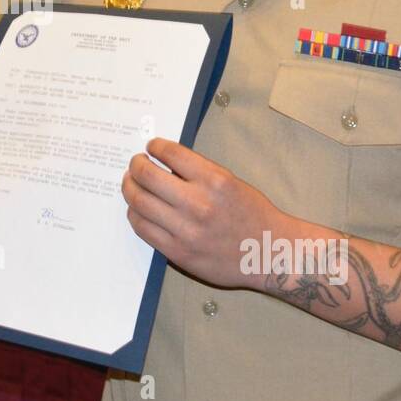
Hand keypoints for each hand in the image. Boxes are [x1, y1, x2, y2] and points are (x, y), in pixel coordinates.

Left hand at [121, 138, 285, 287]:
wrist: (270, 253)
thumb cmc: (252, 215)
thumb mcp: (231, 182)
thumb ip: (198, 172)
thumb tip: (163, 162)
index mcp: (214, 180)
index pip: (170, 153)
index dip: (155, 146)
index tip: (151, 146)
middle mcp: (198, 204)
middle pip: (147, 176)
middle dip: (136, 165)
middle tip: (136, 164)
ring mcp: (186, 230)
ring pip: (139, 203)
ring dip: (130, 189)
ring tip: (132, 185)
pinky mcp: (178, 252)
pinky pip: (143, 229)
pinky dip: (135, 215)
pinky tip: (139, 210)